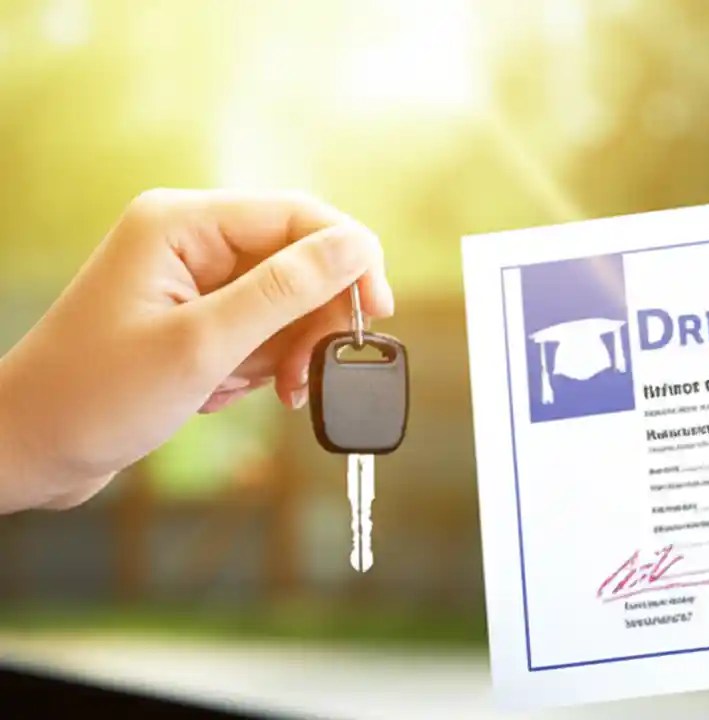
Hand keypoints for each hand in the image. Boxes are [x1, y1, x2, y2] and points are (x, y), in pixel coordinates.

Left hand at [0, 189, 393, 512]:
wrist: (28, 452)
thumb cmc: (96, 397)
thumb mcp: (203, 345)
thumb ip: (286, 291)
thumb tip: (358, 245)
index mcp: (181, 223)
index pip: (297, 215)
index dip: (349, 259)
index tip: (377, 311)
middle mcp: (189, 240)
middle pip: (297, 259)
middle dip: (313, 318)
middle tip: (313, 372)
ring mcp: (191, 280)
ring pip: (284, 301)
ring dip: (288, 350)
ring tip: (270, 391)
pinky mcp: (194, 318)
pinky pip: (260, 329)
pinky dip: (263, 364)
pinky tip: (236, 391)